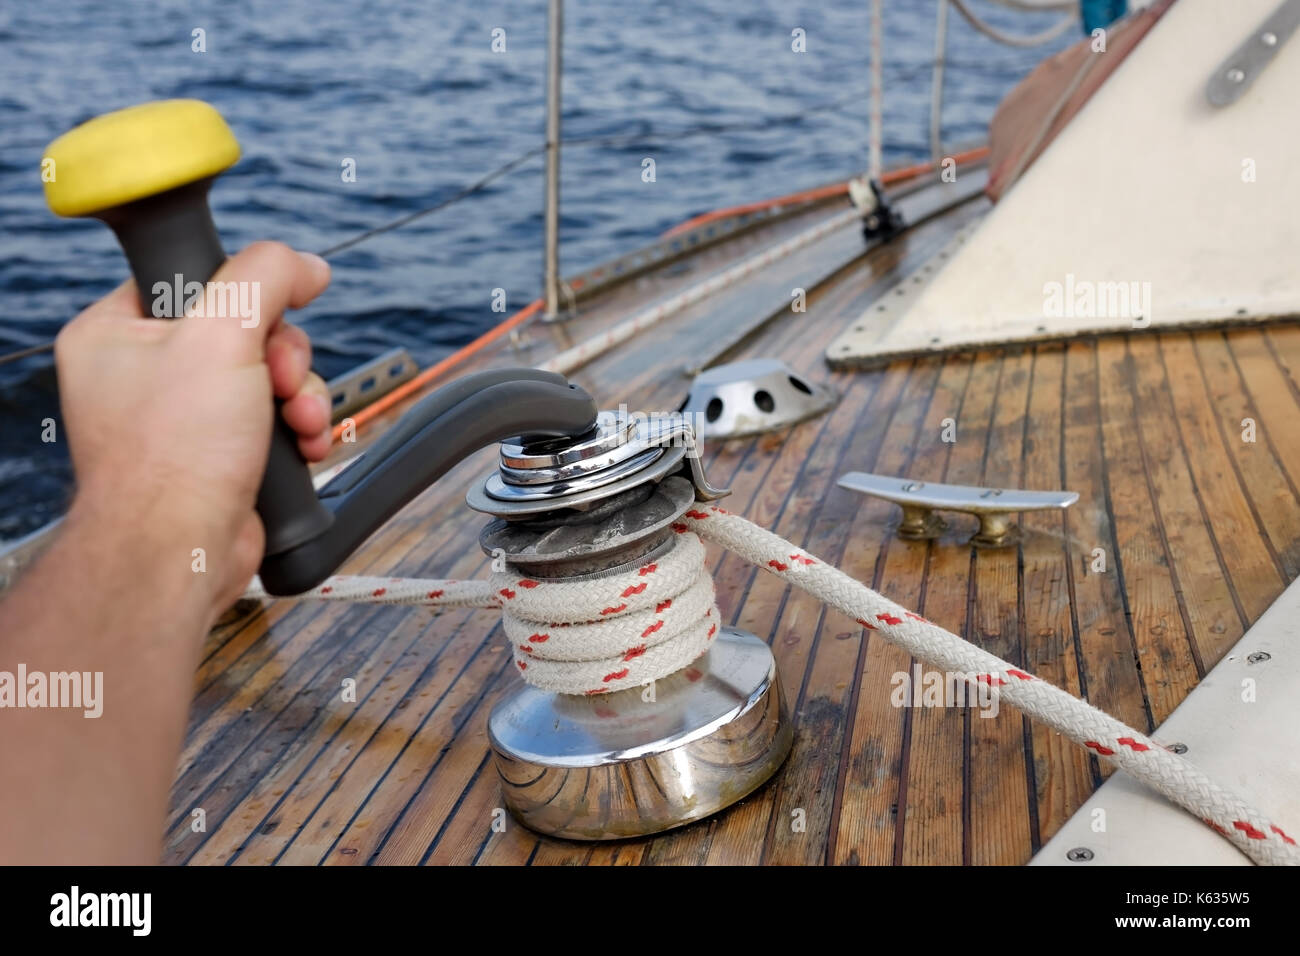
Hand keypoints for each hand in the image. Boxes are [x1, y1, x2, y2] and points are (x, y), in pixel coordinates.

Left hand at [54, 241, 332, 617]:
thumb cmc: (175, 454)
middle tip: (284, 380)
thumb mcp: (223, 334)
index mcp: (115, 333)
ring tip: (301, 423)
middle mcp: (145, 374)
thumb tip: (307, 265)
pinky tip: (306, 446)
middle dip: (287, 358)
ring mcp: (185, 419)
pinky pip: (277, 421)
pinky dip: (301, 431)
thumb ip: (266, 277)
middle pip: (246, 330)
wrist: (181, 551)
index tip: (272, 313)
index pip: (193, 281)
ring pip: (271, 377)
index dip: (245, 295)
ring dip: (304, 396)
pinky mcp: (221, 456)